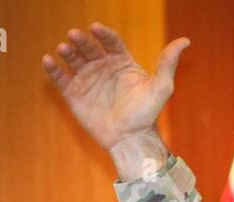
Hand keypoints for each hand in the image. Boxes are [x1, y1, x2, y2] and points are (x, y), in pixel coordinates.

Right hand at [41, 23, 187, 152]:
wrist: (130, 140)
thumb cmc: (147, 115)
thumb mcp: (161, 87)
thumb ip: (169, 63)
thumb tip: (185, 40)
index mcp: (121, 63)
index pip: (110, 42)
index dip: (103, 34)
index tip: (96, 28)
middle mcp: (103, 68)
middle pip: (89, 48)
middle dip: (81, 40)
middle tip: (74, 36)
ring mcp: (87, 80)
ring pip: (73, 60)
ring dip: (67, 52)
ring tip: (64, 48)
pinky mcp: (74, 95)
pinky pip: (61, 78)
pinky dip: (53, 69)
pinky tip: (48, 61)